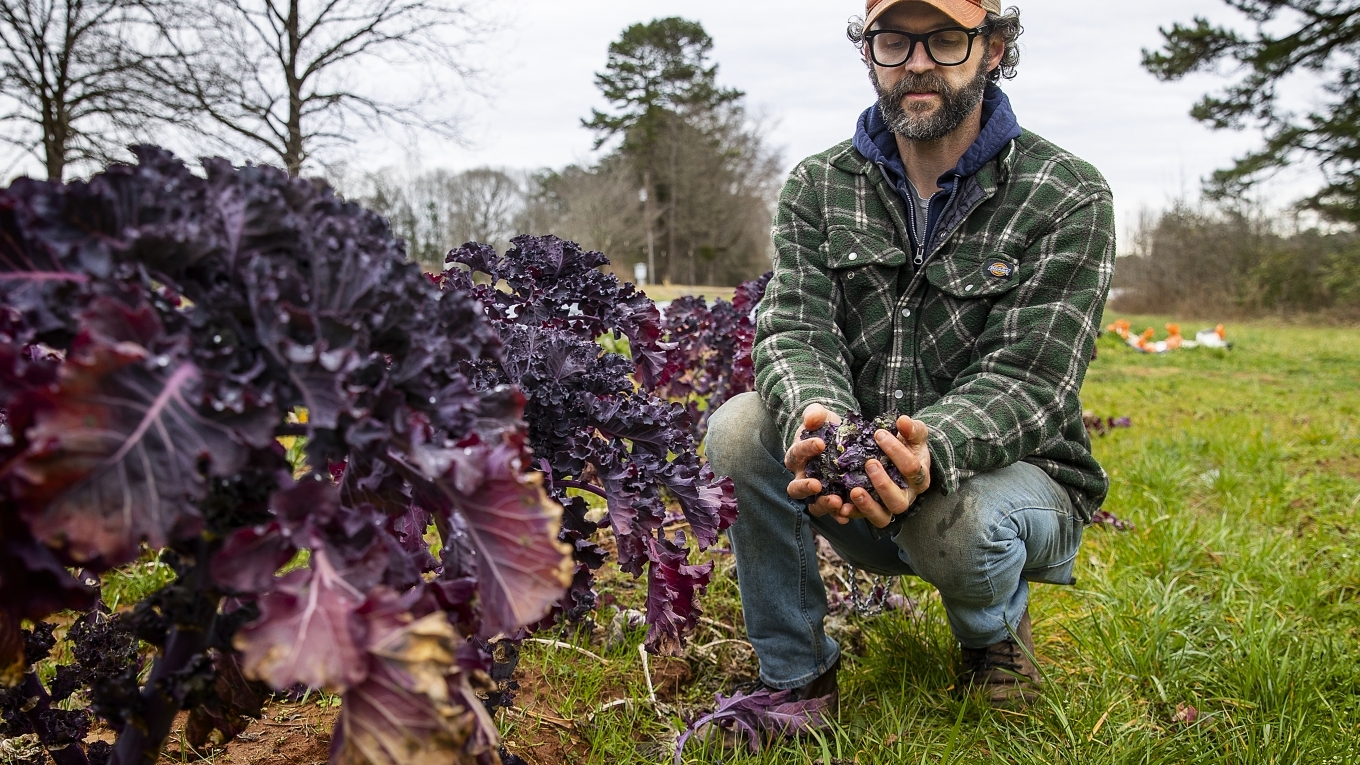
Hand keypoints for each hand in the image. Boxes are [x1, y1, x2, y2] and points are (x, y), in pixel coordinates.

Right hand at [784, 404, 861, 524]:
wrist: (842, 439)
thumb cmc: (826, 427)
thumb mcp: (820, 416)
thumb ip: (814, 414)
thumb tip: (811, 419)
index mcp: (797, 457)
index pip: (796, 454)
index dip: (805, 449)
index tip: (819, 443)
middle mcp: (803, 478)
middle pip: (796, 488)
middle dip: (805, 487)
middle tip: (817, 484)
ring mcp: (819, 492)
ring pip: (814, 504)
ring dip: (824, 504)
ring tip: (838, 502)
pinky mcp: (835, 499)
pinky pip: (834, 512)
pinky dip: (840, 515)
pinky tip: (849, 514)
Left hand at [847, 415, 932, 528]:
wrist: (899, 459)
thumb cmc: (907, 445)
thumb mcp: (913, 435)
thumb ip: (911, 428)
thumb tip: (903, 421)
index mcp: (919, 478)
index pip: (912, 468)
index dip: (896, 451)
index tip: (878, 433)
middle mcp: (906, 496)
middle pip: (898, 500)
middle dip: (883, 484)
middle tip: (869, 463)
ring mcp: (888, 507)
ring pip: (882, 517)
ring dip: (867, 506)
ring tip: (854, 491)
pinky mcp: (871, 512)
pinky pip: (863, 519)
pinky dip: (852, 514)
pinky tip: (841, 506)